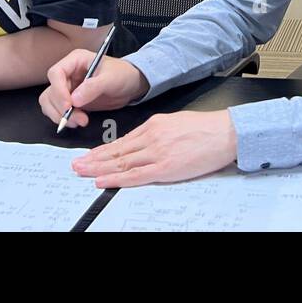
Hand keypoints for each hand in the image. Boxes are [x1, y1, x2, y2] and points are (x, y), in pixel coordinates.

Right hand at [38, 50, 147, 128]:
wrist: (131, 85)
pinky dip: (64, 118)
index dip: (58, 90)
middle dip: (61, 108)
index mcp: (75, 60)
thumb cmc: (122, 75)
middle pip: (51, 91)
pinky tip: (78, 122)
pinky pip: (57, 110)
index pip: (56, 73)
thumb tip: (74, 100)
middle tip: (79, 119)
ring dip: (60, 115)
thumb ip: (93, 87)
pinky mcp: (70, 101)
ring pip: (50, 102)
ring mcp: (67, 88)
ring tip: (80, 122)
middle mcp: (68, 73)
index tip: (69, 105)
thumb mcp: (111, 79)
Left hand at [71, 110, 236, 186]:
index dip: (103, 149)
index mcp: (154, 125)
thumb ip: (158, 131)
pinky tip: (102, 180)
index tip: (89, 154)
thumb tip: (143, 141)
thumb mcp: (176, 122)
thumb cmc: (206, 129)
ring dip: (98, 168)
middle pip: (116, 150)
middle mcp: (151, 137)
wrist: (226, 132)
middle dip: (93, 158)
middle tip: (75, 164)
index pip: (122, 140)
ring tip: (82, 172)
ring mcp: (157, 152)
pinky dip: (116, 178)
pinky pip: (135, 175)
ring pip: (121, 162)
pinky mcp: (166, 167)